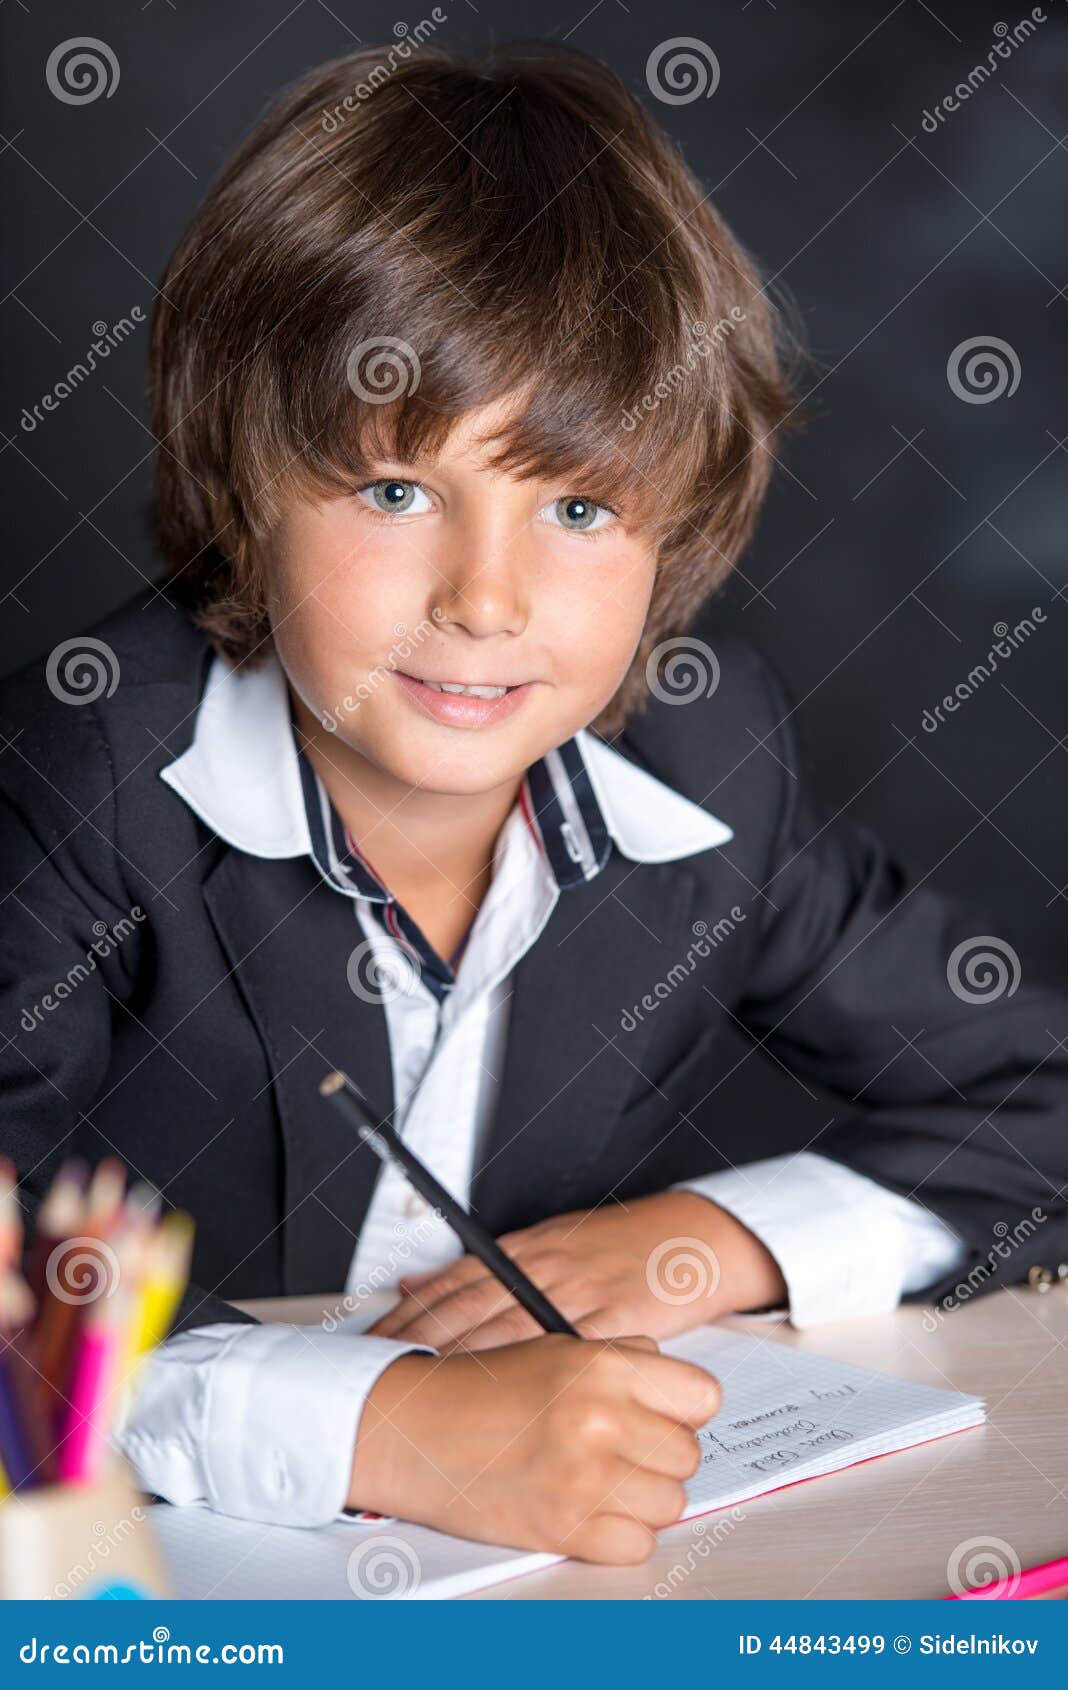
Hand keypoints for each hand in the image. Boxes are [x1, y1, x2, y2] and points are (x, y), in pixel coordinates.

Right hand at [348, 1334, 721, 1562]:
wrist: (413, 1430)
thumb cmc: (481, 1388)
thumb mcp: (557, 1348)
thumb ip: (623, 1361)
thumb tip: (672, 1384)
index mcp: (604, 1367)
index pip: (702, 1397)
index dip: (683, 1409)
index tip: (664, 1416)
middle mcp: (601, 1421)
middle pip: (687, 1455)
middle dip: (659, 1456)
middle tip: (622, 1451)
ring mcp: (585, 1479)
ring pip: (670, 1505)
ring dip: (642, 1498)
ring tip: (601, 1480)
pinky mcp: (564, 1529)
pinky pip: (636, 1545)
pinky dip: (618, 1536)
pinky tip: (588, 1511)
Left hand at [369, 1190, 786, 1350]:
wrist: (692, 1239)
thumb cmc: (618, 1248)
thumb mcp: (547, 1243)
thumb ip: (482, 1270)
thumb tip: (414, 1285)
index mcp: (525, 1248)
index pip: (453, 1281)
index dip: (408, 1314)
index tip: (370, 1343)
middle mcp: (545, 1266)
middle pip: (469, 1308)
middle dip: (418, 1343)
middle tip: (375, 1375)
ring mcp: (580, 1292)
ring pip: (506, 1331)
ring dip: (460, 1361)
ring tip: (421, 1391)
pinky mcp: (617, 1318)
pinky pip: (565, 1349)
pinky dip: (530, 1371)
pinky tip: (505, 1395)